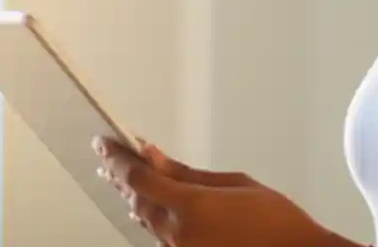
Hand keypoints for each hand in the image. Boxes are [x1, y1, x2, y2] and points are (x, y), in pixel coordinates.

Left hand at [92, 135, 350, 246]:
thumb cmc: (275, 220)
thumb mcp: (235, 184)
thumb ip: (188, 173)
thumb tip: (154, 156)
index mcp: (190, 207)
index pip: (139, 178)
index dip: (116, 158)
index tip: (102, 142)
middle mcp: (178, 233)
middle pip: (136, 200)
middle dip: (119, 176)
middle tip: (106, 157)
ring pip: (145, 220)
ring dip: (131, 196)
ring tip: (117, 177)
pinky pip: (158, 235)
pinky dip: (149, 214)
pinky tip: (145, 205)